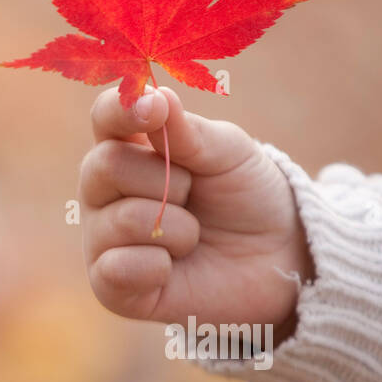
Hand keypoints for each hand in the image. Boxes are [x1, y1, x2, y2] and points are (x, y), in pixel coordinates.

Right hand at [79, 85, 313, 335]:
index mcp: (128, 146)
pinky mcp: (111, 285)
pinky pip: (116, 269)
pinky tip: (174, 268)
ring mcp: (103, 236)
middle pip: (104, 165)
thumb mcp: (230, 153)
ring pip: (121, 220)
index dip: (121, 109)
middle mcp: (105, 189)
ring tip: (193, 236)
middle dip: (167, 180)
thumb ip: (189, 129)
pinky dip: (157, 266)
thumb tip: (153, 96)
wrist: (278, 259)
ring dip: (176, 228)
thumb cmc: (248, 195)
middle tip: (193, 194)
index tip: (154, 110)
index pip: (104, 116)